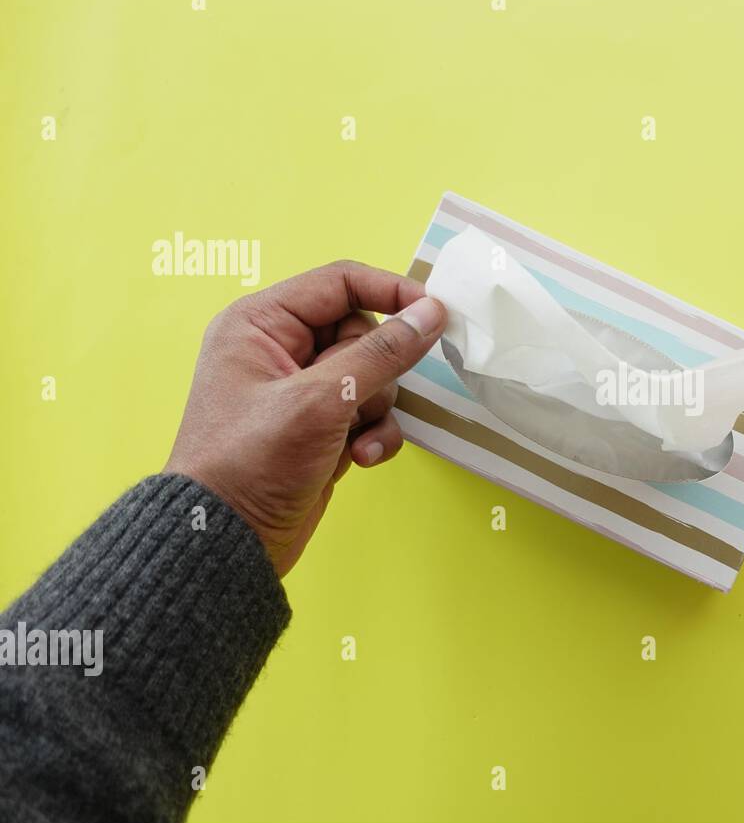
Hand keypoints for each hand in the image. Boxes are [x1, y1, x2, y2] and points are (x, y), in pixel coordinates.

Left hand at [165, 260, 445, 576]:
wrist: (228, 540)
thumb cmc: (252, 463)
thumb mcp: (321, 401)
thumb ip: (382, 353)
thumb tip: (432, 312)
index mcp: (261, 323)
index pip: (341, 282)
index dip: (392, 293)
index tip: (436, 314)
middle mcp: (279, 348)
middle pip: (364, 332)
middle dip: (377, 372)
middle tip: (361, 402)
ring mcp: (301, 390)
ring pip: (373, 375)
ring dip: (377, 410)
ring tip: (355, 441)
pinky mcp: (320, 426)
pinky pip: (369, 412)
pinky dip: (374, 434)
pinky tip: (359, 459)